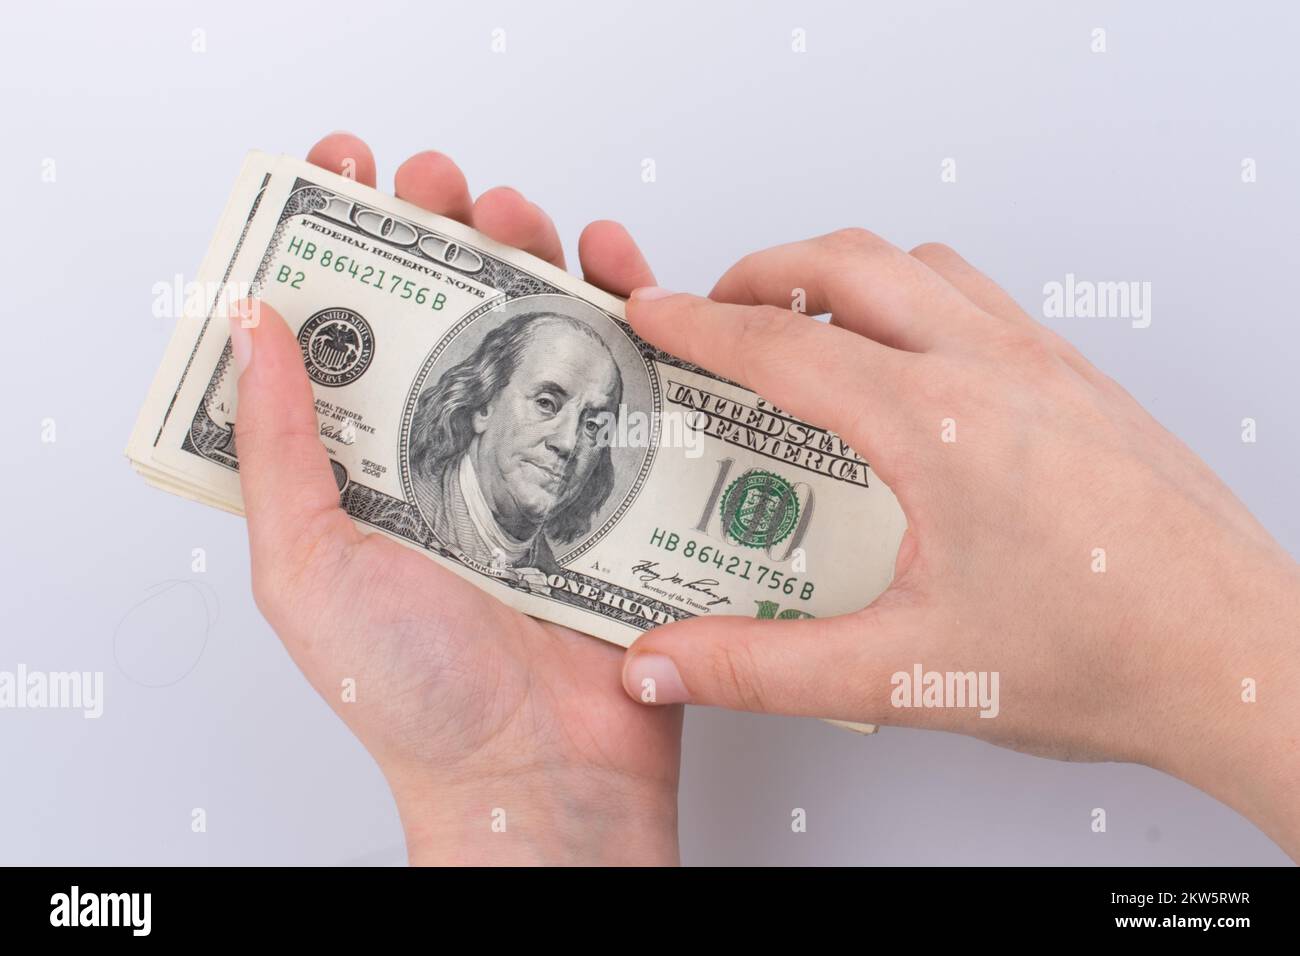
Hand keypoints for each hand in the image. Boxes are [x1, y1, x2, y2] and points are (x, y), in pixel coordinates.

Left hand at [231, 133, 679, 864]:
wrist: (540, 773)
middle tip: (439, 185)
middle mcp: (457, 453)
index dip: (347, 244)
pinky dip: (633, 312)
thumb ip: (276, 451)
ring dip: (533, 251)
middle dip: (446, 227)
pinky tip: (614, 275)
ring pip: (542, 325)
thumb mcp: (305, 569)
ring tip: (517, 217)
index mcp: (373, 468)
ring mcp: (544, 460)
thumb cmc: (414, 696)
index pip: (354, 331)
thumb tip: (250, 334)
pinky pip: (633, 375)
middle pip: (453, 310)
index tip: (345, 178)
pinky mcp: (620, 478)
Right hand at [620, 230, 1299, 859]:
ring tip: (801, 326)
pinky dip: (911, 298)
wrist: (1240, 659)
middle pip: (848, 264)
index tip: (653, 313)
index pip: (783, 346)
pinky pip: (975, 296)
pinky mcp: (1078, 380)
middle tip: (713, 310)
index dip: (698, 323)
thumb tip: (667, 663)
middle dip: (761, 273)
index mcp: (939, 425)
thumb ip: (763, 666)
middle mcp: (993, 371)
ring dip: (842, 276)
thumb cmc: (1110, 657)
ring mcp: (1044, 365)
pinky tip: (904, 364)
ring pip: (918, 265)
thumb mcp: (907, 672)